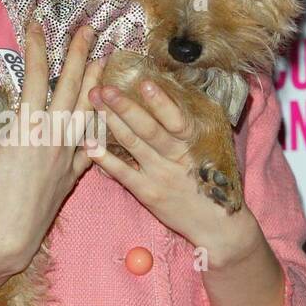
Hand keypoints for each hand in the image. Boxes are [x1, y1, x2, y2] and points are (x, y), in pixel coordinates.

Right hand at [0, 20, 105, 272]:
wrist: (10, 237)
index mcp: (28, 127)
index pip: (36, 77)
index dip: (37, 47)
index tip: (38, 23)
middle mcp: (54, 136)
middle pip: (70, 87)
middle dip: (79, 54)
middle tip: (89, 29)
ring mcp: (68, 155)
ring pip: (87, 111)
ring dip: (96, 83)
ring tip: (105, 59)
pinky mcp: (74, 173)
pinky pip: (93, 143)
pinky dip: (101, 125)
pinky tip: (107, 112)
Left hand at [85, 78, 263, 268]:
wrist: (216, 223)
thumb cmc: (212, 179)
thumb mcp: (209, 148)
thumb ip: (192, 125)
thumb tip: (176, 94)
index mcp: (193, 143)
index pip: (176, 119)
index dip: (160, 101)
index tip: (144, 82)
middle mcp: (176, 157)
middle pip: (147, 128)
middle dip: (124, 106)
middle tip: (104, 87)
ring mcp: (160, 176)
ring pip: (133, 144)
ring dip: (111, 122)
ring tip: (93, 102)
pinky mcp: (148, 193)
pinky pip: (123, 173)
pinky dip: (105, 158)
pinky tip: (89, 143)